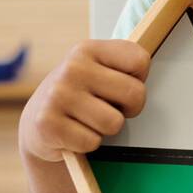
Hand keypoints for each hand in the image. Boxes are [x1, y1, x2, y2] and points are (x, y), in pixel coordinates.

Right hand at [19, 40, 149, 161]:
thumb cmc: (80, 93)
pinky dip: (87, 143)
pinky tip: (73, 132)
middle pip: (135, 94)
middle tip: (109, 108)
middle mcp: (72, 68)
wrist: (37, 120)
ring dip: (106, 129)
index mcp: (88, 49)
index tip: (121, 84)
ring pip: (114, 123)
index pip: (140, 60)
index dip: (139, 79)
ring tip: (89, 120)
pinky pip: (92, 142)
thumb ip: (124, 62)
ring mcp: (58, 95)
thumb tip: (155, 53)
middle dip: (129, 109)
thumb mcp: (98, 68)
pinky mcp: (48, 124)